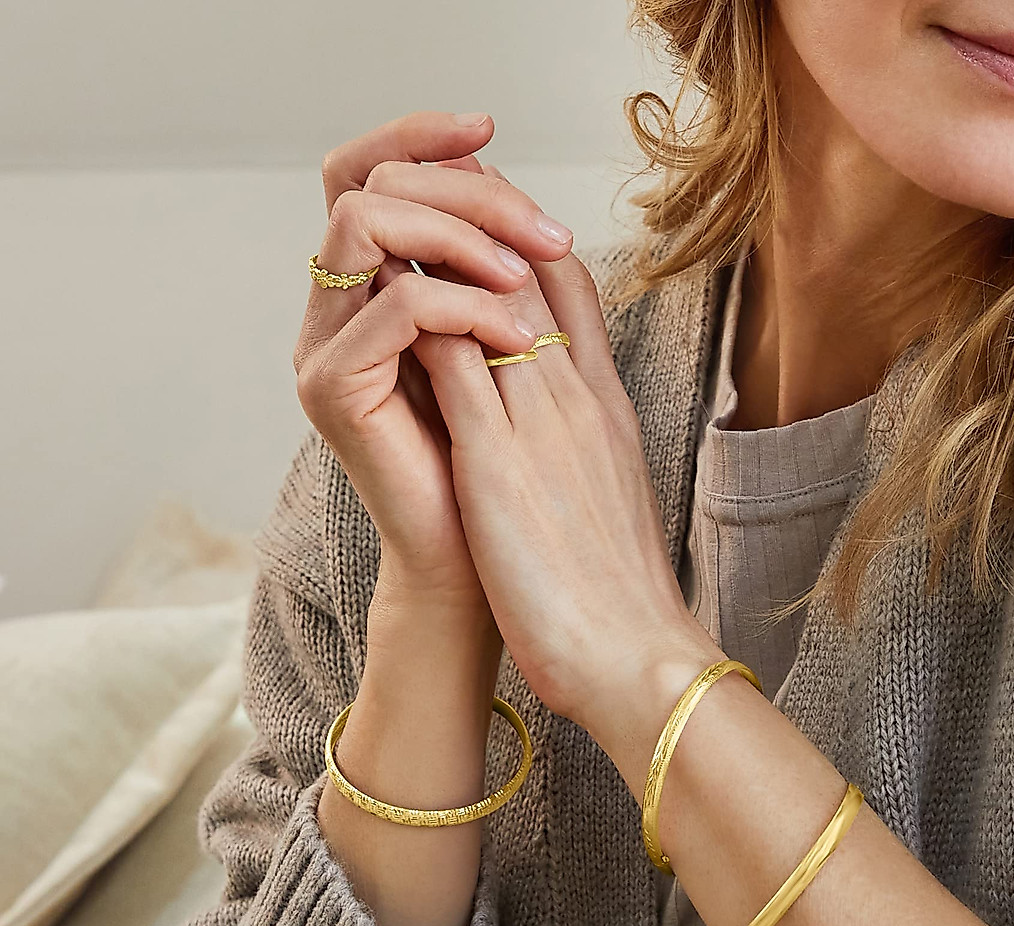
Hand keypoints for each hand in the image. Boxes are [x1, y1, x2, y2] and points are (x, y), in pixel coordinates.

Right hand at [292, 110, 573, 614]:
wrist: (477, 562)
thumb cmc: (495, 467)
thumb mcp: (502, 347)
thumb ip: (492, 276)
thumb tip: (513, 195)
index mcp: (367, 292)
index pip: (370, 175)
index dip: (422, 138)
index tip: (492, 128)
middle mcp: (333, 311)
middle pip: (365, 182)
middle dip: (463, 189)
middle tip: (542, 230)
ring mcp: (323, 349)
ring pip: (366, 226)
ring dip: (459, 236)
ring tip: (525, 279)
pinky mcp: (333, 391)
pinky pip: (395, 308)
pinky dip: (466, 308)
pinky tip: (516, 338)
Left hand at [409, 175, 715, 728]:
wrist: (638, 656)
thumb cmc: (623, 595)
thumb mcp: (612, 500)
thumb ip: (588, 450)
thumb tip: (560, 434)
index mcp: (609, 411)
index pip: (574, 297)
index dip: (528, 242)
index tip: (490, 218)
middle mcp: (582, 401)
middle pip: (536, 275)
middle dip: (486, 218)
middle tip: (441, 177)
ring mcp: (546, 424)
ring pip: (493, 299)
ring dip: (447, 251)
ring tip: (403, 213)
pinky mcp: (501, 462)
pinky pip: (457, 357)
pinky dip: (423, 313)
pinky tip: (387, 291)